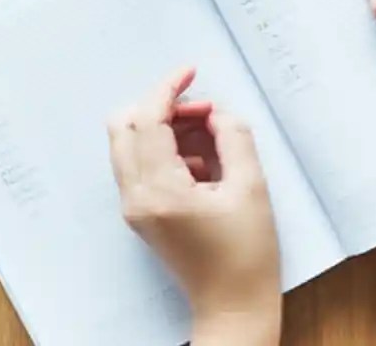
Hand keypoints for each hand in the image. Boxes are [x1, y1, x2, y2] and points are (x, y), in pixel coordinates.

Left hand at [106, 68, 280, 345]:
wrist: (233, 303)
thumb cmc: (247, 254)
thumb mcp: (252, 187)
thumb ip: (235, 139)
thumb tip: (218, 112)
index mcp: (161, 191)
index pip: (147, 121)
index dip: (167, 89)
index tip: (190, 72)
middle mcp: (136, 198)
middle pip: (123, 128)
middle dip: (160, 107)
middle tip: (202, 110)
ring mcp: (134, 208)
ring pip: (129, 145)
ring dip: (162, 128)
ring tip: (210, 139)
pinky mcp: (141, 215)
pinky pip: (140, 166)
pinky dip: (164, 150)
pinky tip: (203, 165)